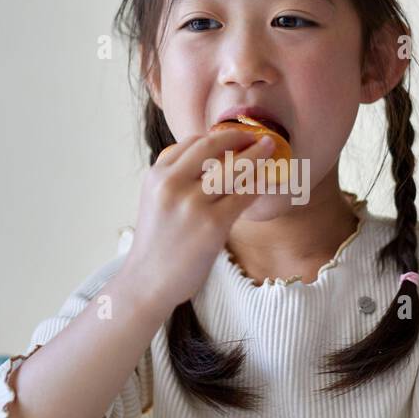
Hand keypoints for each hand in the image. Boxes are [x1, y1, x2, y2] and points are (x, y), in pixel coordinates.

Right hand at [122, 128, 275, 309]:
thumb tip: (211, 159)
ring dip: (256, 154)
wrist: (148, 282)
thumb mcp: (154, 201)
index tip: (234, 136)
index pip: (190, 143)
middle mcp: (172, 184)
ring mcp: (193, 204)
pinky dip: (257, 184)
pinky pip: (243, 196)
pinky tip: (266, 180)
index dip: (216, 136)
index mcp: (156, 176)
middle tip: (258, 135)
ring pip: (233, 169)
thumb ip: (175, 178)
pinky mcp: (213, 225)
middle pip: (211, 147)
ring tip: (270, 147)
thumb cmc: (157, 244)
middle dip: (238, 136)